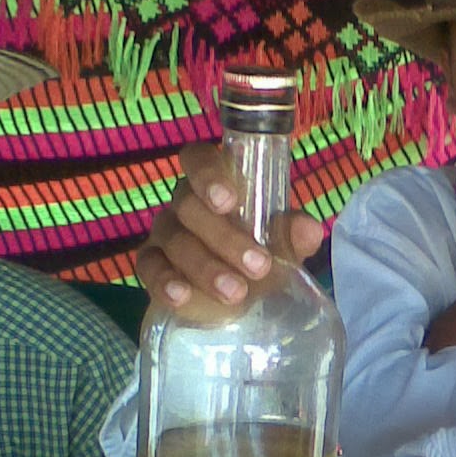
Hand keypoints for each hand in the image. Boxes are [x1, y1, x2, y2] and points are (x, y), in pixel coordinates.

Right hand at [136, 143, 322, 314]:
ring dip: (205, 266)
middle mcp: (184, 203)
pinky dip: (163, 281)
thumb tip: (307, 229)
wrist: (242, 295)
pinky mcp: (151, 264)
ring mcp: (164, 233)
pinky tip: (181, 297)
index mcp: (215, 183)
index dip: (208, 174)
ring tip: (235, 293)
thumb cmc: (260, 255)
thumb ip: (294, 236)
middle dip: (225, 238)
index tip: (228, 201)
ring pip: (173, 240)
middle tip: (259, 267)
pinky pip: (148, 267)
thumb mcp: (284, 246)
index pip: (198, 159)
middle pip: (188, 207)